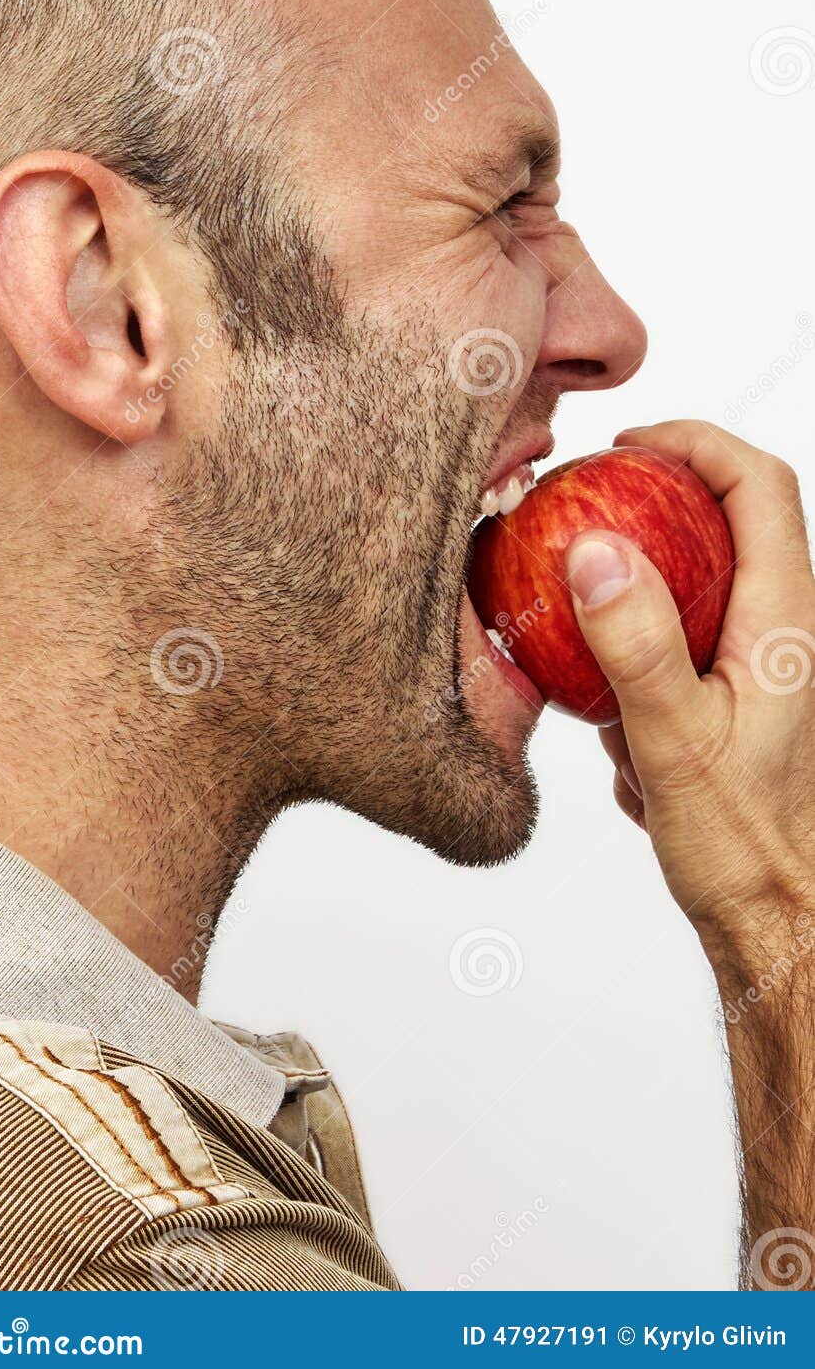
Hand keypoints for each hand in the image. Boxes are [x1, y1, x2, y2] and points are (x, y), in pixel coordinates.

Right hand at [565, 419, 813, 963]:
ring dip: (648, 577)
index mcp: (785, 623)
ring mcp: (765, 669)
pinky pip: (689, 641)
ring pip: (708, 581)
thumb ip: (636, 644)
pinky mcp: (741, 704)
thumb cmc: (745, 848)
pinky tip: (607, 702)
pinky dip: (643, 642)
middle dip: (661, 498)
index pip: (761, 486)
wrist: (782, 924)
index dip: (698, 443)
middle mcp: (786, 633)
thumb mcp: (675, 744)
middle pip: (736, 520)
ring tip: (582, 607)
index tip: (628, 447)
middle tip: (588, 504)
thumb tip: (595, 549)